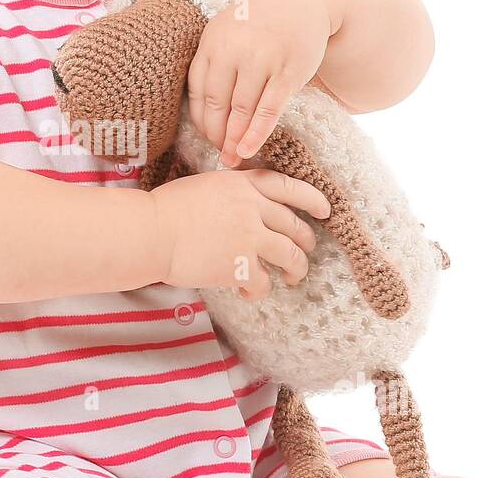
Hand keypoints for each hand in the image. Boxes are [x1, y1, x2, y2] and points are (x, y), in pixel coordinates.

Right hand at [152, 168, 331, 299]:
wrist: (151, 232)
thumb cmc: (167, 209)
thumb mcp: (205, 185)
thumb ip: (232, 192)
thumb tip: (247, 208)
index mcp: (243, 184)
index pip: (289, 187)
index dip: (313, 199)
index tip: (326, 210)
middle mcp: (252, 208)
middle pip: (295, 225)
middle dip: (306, 241)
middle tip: (303, 251)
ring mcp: (249, 236)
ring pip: (291, 255)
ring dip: (296, 269)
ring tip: (292, 276)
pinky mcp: (240, 265)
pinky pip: (263, 282)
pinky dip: (258, 291)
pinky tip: (247, 293)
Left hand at [187, 0, 335, 167]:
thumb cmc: (262, 20)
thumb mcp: (229, 30)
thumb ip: (214, 61)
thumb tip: (203, 111)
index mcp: (212, 41)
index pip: (197, 89)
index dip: (200, 119)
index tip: (205, 137)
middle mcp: (232, 49)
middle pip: (217, 103)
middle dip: (216, 134)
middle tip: (219, 155)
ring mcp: (261, 60)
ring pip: (241, 110)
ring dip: (235, 139)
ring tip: (232, 159)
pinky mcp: (287, 71)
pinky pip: (268, 110)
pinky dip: (256, 134)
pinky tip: (248, 150)